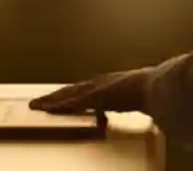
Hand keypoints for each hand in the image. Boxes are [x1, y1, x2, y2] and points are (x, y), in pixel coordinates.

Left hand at [29, 68, 150, 113]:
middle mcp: (99, 83)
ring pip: (67, 95)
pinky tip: (48, 109)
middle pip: (71, 90)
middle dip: (55, 96)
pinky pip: (72, 103)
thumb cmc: (152, 90)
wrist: (155, 86)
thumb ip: (136, 97)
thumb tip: (141, 102)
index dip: (71, 94)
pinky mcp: (94, 96)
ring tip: (37, 105)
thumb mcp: (141, 94)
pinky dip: (59, 106)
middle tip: (39, 102)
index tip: (60, 98)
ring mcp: (95, 88)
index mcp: (109, 83)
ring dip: (51, 100)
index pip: (84, 89)